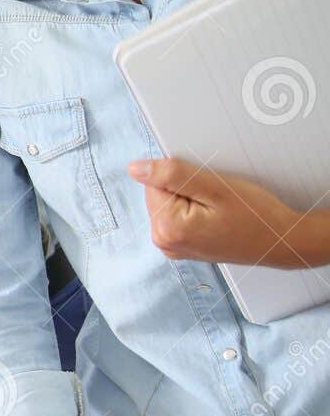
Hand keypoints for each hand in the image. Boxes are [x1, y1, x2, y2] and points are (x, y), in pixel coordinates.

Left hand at [131, 157, 310, 265]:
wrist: (281, 241)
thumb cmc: (256, 217)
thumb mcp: (215, 188)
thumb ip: (172, 175)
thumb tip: (135, 168)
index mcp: (166, 228)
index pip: (154, 182)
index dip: (182, 176)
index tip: (207, 187)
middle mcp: (163, 241)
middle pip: (160, 194)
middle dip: (186, 188)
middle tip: (216, 198)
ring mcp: (172, 246)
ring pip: (170, 203)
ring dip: (191, 198)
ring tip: (219, 208)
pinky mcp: (182, 245)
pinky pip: (179, 216)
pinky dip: (195, 210)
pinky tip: (216, 216)